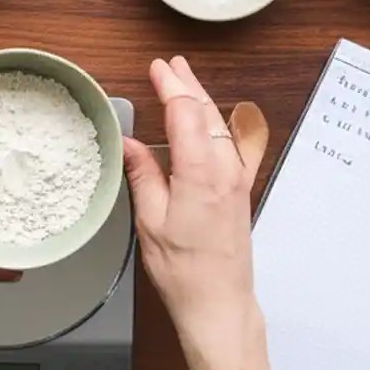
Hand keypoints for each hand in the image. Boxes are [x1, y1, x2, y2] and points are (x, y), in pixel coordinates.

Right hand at [123, 57, 269, 364]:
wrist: (219, 303)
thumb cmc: (183, 270)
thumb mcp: (150, 222)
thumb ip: (142, 175)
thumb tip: (128, 143)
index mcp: (200, 175)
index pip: (186, 115)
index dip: (171, 87)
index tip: (157, 69)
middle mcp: (225, 171)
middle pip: (208, 114)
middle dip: (188, 85)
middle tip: (171, 66)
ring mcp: (238, 180)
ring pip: (224, 126)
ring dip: (205, 100)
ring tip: (188, 81)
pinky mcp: (242, 192)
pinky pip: (239, 147)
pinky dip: (229, 126)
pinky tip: (226, 120)